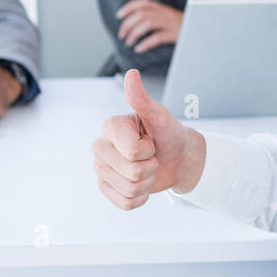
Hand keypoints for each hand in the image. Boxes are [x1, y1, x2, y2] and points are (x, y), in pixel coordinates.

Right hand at [93, 69, 205, 209]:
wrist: (176, 157)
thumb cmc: (168, 133)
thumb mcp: (160, 116)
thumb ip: (143, 99)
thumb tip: (131, 74)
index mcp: (110, 127)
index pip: (133, 153)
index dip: (149, 151)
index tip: (150, 140)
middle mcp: (100, 147)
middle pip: (131, 173)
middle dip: (150, 168)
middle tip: (151, 156)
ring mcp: (101, 169)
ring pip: (129, 190)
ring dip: (147, 182)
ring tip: (147, 167)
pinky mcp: (106, 188)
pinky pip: (126, 203)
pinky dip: (141, 197)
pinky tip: (142, 183)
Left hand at [115, 0, 182, 52]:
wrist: (204, 32)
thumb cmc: (185, 28)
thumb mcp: (171, 19)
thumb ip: (157, 18)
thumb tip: (136, 23)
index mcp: (164, 9)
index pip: (144, 2)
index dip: (129, 7)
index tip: (119, 15)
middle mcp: (166, 14)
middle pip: (142, 13)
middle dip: (128, 24)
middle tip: (122, 35)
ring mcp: (171, 23)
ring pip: (147, 23)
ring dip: (134, 33)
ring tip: (128, 42)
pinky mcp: (175, 35)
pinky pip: (157, 37)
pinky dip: (145, 43)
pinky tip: (139, 49)